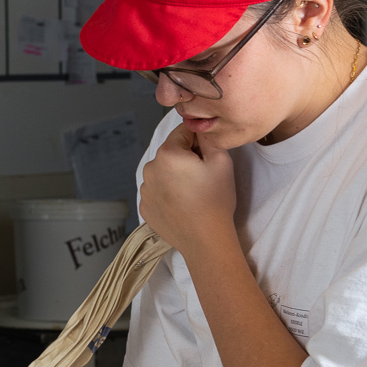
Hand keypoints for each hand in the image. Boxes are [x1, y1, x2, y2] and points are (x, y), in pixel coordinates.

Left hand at [139, 123, 237, 256]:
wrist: (205, 239)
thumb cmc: (214, 200)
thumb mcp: (220, 160)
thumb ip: (208, 137)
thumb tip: (199, 127)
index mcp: (167, 153)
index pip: (183, 132)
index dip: (199, 141)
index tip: (208, 158)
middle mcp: (150, 169)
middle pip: (171, 152)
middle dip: (186, 159)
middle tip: (202, 178)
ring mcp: (145, 189)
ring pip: (163, 172)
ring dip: (175, 176)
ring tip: (192, 193)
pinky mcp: (145, 206)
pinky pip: (157, 191)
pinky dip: (168, 193)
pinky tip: (182, 204)